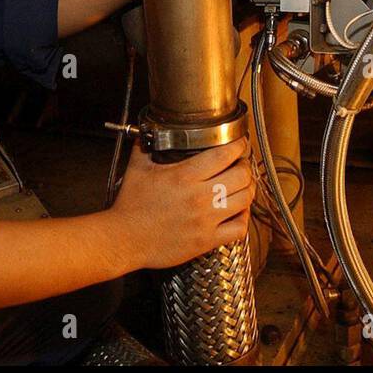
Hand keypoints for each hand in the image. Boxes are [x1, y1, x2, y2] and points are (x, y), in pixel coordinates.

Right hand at [109, 139, 254, 268]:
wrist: (124, 239)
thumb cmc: (130, 205)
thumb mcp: (137, 168)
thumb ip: (147, 145)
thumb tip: (151, 131)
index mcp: (185, 176)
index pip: (225, 154)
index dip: (238, 145)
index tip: (239, 143)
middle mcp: (199, 197)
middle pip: (242, 176)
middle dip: (245, 166)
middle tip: (241, 164)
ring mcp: (205, 220)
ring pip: (245, 200)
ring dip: (248, 190)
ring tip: (243, 186)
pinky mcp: (206, 241)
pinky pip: (239, 229)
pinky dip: (244, 218)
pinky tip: (237, 212)